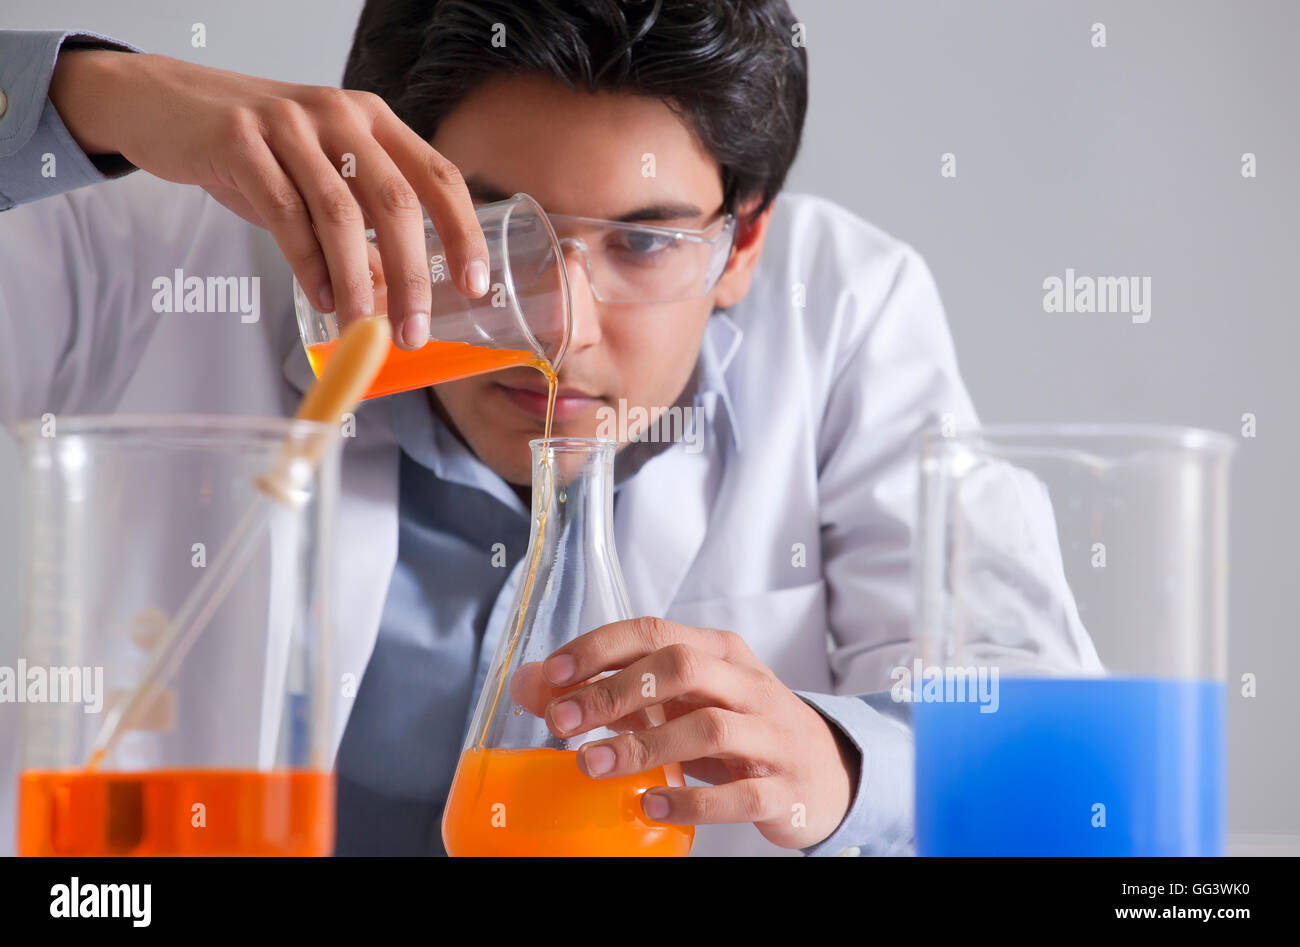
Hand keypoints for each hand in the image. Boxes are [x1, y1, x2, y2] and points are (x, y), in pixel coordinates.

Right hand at [48, 50, 488, 347]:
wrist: (163, 103)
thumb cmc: (255, 149)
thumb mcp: (318, 174)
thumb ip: (358, 223)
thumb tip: (393, 291)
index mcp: (374, 121)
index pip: (439, 177)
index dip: (463, 233)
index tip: (476, 286)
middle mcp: (340, 114)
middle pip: (396, 203)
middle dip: (412, 277)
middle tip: (414, 333)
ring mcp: (289, 123)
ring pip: (341, 215)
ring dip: (357, 284)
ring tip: (364, 332)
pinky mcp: (238, 140)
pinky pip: (285, 213)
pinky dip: (307, 264)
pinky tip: (319, 299)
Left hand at [510, 617, 860, 849]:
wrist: (827, 772)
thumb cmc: (739, 728)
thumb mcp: (683, 701)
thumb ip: (615, 690)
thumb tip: (533, 686)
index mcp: (720, 652)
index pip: (654, 631)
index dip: (599, 649)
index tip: (552, 676)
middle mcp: (747, 684)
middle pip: (680, 668)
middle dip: (614, 692)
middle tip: (563, 722)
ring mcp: (770, 736)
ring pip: (707, 726)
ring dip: (643, 746)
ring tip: (593, 766)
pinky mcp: (783, 788)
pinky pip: (737, 794)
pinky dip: (690, 802)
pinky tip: (649, 807)